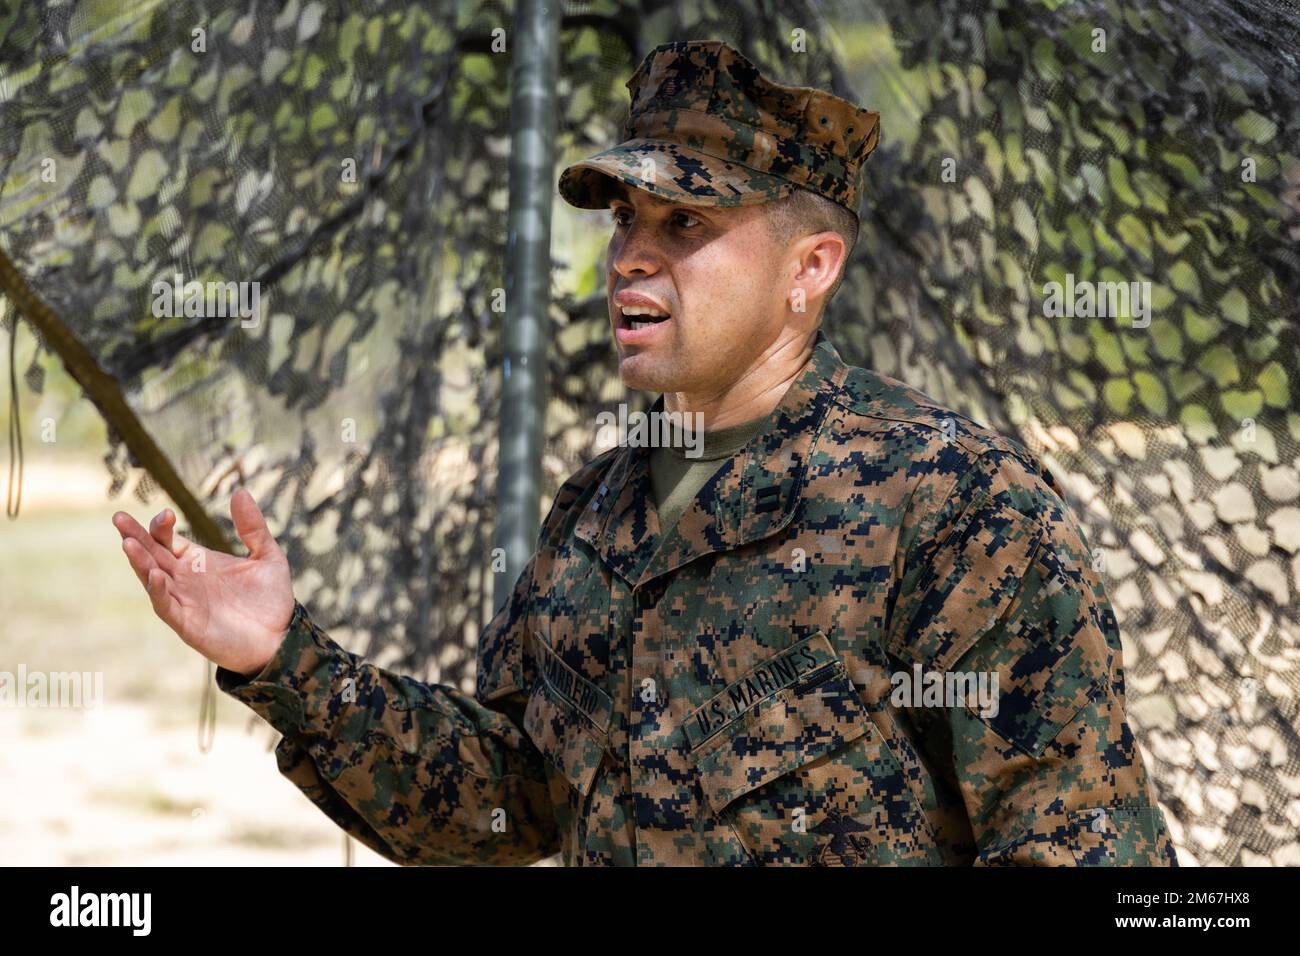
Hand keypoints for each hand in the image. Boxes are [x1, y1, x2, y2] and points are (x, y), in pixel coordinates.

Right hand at [113, 488, 294, 676]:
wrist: (280, 638)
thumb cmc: (270, 598)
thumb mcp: (267, 556)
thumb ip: (253, 527)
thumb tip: (240, 491)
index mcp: (197, 561)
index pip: (167, 539)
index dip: (162, 525)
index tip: (167, 514)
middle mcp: (184, 579)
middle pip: (151, 555)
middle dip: (134, 537)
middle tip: (119, 518)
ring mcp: (183, 601)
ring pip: (152, 579)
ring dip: (140, 562)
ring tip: (128, 543)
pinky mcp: (187, 624)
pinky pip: (166, 606)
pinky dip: (159, 591)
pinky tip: (156, 575)